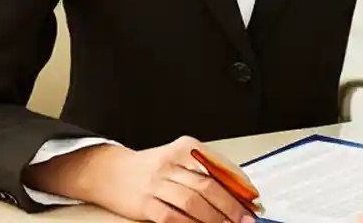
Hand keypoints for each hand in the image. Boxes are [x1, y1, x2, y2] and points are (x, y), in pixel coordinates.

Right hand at [25, 136, 255, 222]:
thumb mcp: (178, 159)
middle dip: (231, 205)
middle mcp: (170, 163)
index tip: (253, 199)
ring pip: (192, 202)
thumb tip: (238, 190)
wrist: (109, 172)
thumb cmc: (151, 167)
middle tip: (246, 218)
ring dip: (214, 218)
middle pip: (208, 186)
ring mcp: (156, 184)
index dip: (239, 185)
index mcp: (184, 147)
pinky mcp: (144, 204)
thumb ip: (205, 171)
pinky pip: (172, 217)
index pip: (219, 166)